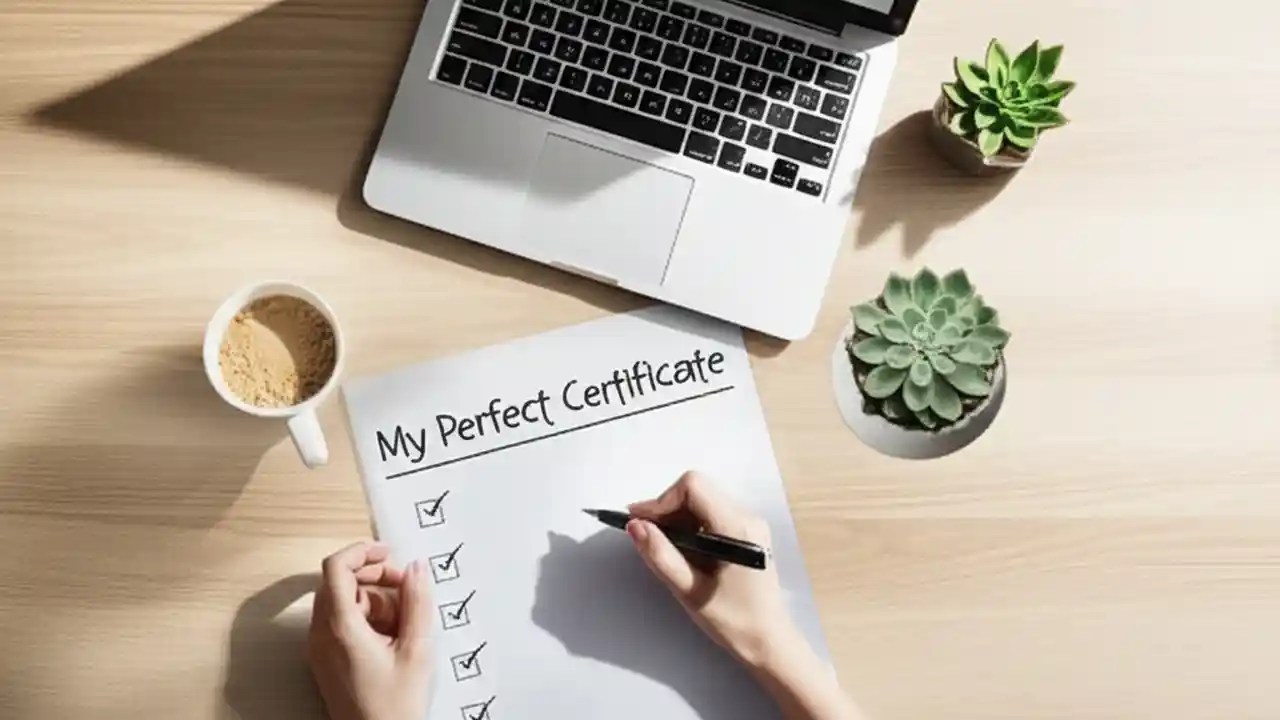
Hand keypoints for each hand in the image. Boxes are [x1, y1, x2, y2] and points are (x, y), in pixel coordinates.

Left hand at [307, 542, 433, 719]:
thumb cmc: (394, 706)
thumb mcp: (417, 649)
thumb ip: (418, 602)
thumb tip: (417, 568)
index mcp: (339, 628)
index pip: (336, 568)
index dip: (362, 552)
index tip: (388, 552)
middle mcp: (321, 635)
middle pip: (340, 583)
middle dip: (374, 577)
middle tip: (406, 586)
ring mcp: (320, 649)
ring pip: (343, 602)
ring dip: (374, 599)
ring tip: (405, 621)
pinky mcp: (326, 660)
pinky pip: (342, 623)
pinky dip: (367, 618)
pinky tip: (393, 636)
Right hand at [628, 472, 863, 719]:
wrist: (768, 641)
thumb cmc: (733, 621)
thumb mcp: (689, 591)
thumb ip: (661, 555)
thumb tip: (635, 525)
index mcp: (737, 528)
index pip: (694, 487)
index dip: (662, 501)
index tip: (640, 523)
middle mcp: (748, 518)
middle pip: (698, 490)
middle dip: (667, 509)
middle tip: (646, 535)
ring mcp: (750, 524)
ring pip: (703, 500)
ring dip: (677, 517)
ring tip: (662, 546)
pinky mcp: (747, 533)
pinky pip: (712, 514)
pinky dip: (690, 525)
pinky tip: (682, 550)